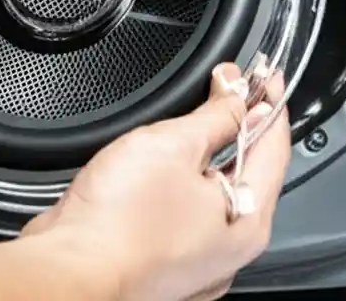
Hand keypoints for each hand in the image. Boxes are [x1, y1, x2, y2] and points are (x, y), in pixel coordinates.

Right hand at [23, 63, 291, 300]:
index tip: (265, 77)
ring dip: (205, 155)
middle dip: (238, 127)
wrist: (70, 268)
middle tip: (229, 87)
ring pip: (210, 194)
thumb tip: (237, 97)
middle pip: (247, 173)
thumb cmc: (120, 223)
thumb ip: (216, 117)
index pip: (275, 149)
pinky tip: (161, 167)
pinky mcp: (161, 260)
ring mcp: (194, 260)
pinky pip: (182, 212)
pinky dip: (180, 184)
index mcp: (248, 222)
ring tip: (191, 121)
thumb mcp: (176, 146)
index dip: (270, 104)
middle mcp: (228, 250)